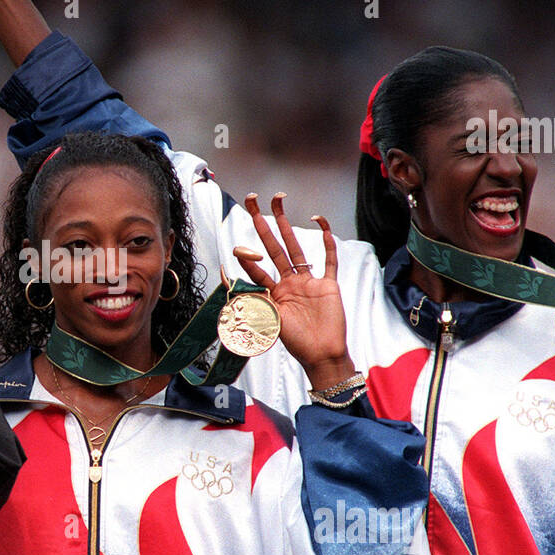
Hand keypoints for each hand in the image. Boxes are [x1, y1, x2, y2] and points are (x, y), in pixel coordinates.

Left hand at [235, 193, 354, 391]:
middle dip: (262, 223)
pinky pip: (328, 259)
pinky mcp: (328, 284)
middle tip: (251, 199)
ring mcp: (308, 282)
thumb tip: (226, 279)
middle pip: (273, 246)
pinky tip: (319, 222)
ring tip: (278, 202)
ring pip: (296, 247)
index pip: (256, 268)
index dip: (246, 258)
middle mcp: (289, 283)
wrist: (322, 355)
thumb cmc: (295, 343)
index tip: (235, 248)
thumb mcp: (267, 320)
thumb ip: (249, 298)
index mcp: (273, 293)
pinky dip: (326, 241)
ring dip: (286, 224)